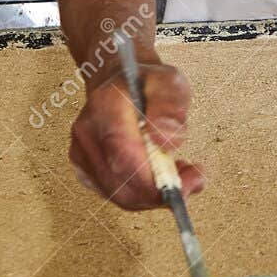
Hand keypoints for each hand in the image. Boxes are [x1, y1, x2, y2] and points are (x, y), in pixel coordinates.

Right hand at [68, 62, 204, 209]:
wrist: (119, 82)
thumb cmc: (146, 82)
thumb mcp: (170, 82)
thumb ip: (171, 106)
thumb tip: (168, 140)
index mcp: (106, 106)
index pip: (124, 156)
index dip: (156, 180)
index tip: (189, 180)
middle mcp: (87, 132)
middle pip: (121, 183)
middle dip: (161, 192)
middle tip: (194, 181)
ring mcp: (82, 152)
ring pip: (119, 195)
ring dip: (155, 195)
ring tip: (181, 174)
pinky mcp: (84, 168)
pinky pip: (115, 193)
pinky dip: (142, 194)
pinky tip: (160, 175)